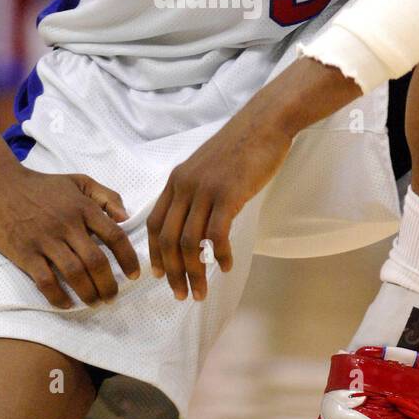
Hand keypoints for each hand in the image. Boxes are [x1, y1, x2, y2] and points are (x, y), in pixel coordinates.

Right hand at [0, 163, 139, 308]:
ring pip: (74, 273)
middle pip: (96, 261)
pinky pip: (46, 281)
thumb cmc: (42, 185)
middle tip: (112, 296)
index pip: (115, 236)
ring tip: (95, 302)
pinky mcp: (25, 253)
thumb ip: (106, 195)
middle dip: (109, 284)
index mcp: (83, 208)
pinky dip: (59, 297)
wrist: (0, 185)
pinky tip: (68, 303)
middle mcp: (67, 225)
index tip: (134, 274)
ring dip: (89, 293)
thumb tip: (127, 217)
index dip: (128, 258)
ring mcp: (45, 240)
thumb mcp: (78, 181)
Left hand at [147, 107, 293, 302]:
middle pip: (168, 239)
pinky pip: (216, 235)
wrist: (264, 123)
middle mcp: (184, 186)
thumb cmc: (240, 146)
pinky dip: (218, 256)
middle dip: (172, 272)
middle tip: (181, 294)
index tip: (159, 275)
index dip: (155, 253)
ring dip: (194, 272)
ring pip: (190, 243)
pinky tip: (225, 266)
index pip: (155, 223)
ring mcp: (205, 190)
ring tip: (202, 291)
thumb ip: (196, 192)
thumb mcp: (206, 167)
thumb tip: (195, 223)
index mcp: (176, 180)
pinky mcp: (228, 194)